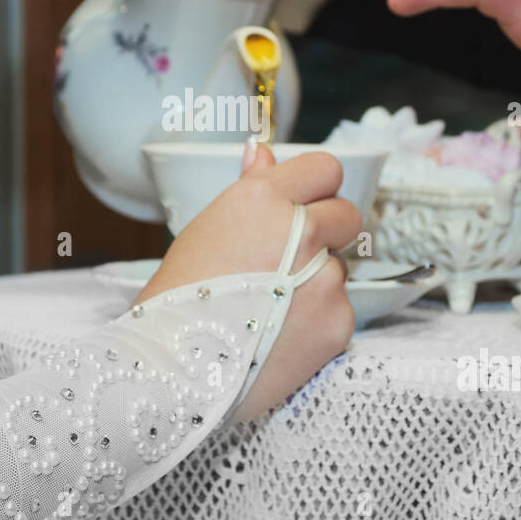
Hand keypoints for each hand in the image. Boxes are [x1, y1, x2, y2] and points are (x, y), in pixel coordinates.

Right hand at [137, 144, 358, 420]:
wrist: (172, 369)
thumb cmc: (177, 296)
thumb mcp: (206, 229)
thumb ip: (249, 189)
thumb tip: (262, 150)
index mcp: (266, 198)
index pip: (326, 168)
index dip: (315, 188)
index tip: (305, 206)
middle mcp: (304, 230)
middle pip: (347, 215)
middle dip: (328, 231)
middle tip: (292, 261)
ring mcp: (326, 278)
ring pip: (339, 268)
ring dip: (316, 283)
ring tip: (272, 310)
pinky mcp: (339, 321)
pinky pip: (338, 311)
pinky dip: (317, 323)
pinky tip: (280, 337)